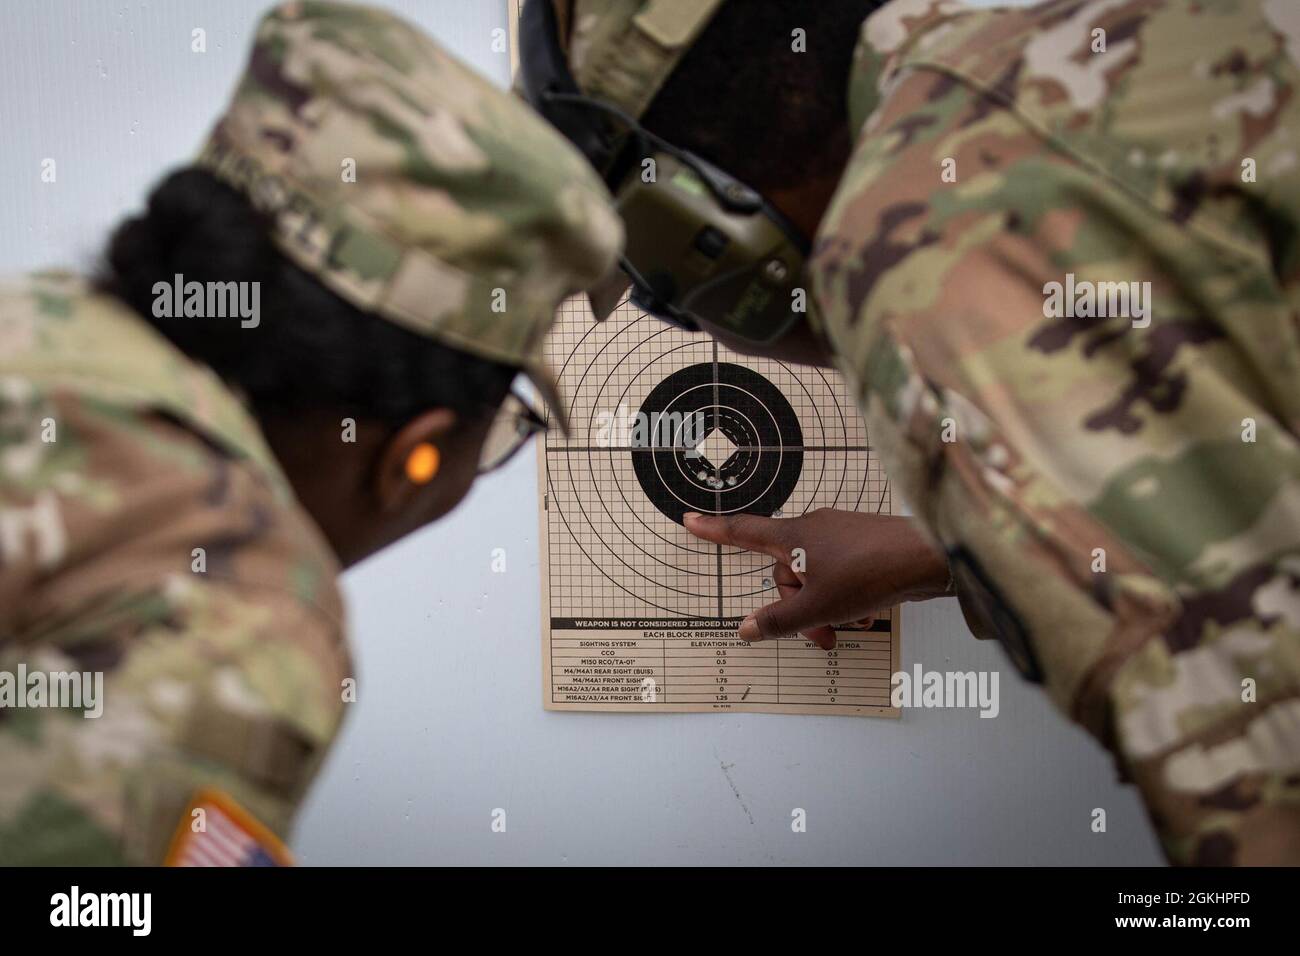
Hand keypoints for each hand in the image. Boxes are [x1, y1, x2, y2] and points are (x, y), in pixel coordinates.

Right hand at [682, 509, 949, 649]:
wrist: (929, 557)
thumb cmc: (871, 573)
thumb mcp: (817, 607)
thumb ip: (778, 621)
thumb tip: (747, 629)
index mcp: (793, 536)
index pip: (743, 532)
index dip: (715, 530)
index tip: (690, 520)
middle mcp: (813, 529)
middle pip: (785, 572)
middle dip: (797, 607)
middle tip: (818, 635)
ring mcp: (839, 535)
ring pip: (815, 577)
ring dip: (824, 606)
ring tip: (848, 624)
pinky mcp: (863, 544)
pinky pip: (839, 573)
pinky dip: (845, 596)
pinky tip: (865, 613)